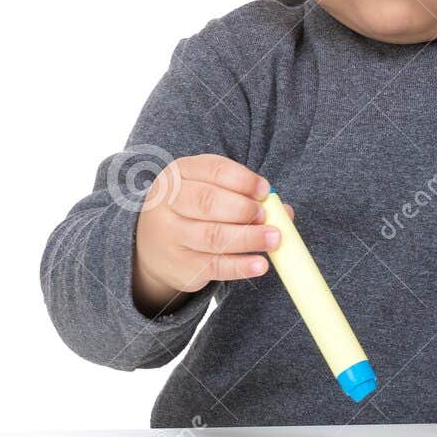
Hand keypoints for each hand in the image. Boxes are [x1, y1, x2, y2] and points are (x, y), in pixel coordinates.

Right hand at [132, 154, 289, 316]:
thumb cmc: (191, 212)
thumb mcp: (209, 192)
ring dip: (248, 237)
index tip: (264, 190)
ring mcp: (170, 235)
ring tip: (274, 239)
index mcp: (179, 174)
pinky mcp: (179, 265)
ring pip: (212, 236)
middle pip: (207, 202)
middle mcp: (168, 202)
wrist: (152, 248)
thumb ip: (244, 196)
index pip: (212, 169)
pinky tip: (260, 264)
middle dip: (242, 209)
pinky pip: (213, 266)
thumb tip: (283, 211)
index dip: (242, 180)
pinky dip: (240, 266)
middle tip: (266, 216)